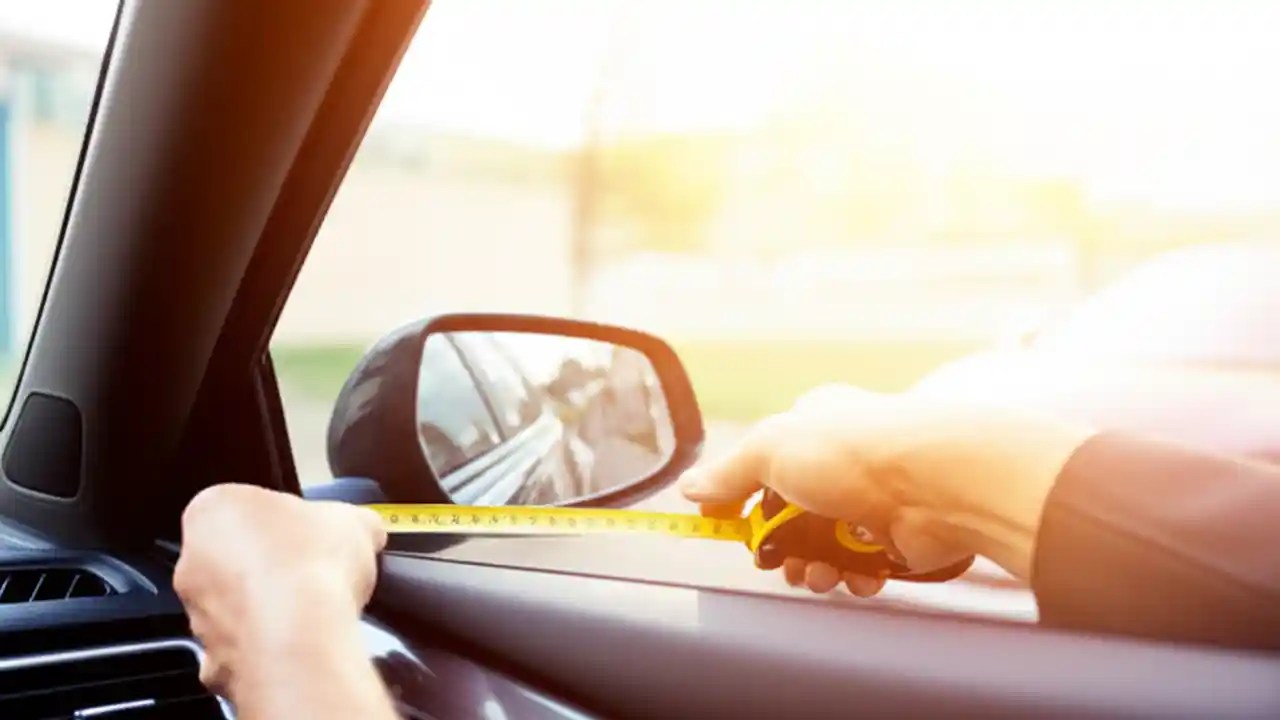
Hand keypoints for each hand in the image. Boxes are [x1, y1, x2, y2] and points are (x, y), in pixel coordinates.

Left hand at [174, 484, 390, 716]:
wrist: (302, 635)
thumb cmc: (313, 563)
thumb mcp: (353, 519)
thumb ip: (351, 520)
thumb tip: (365, 529)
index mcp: (214, 510)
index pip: (246, 508)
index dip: (283, 522)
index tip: (310, 535)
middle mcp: (191, 562)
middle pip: (232, 557)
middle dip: (267, 565)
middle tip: (310, 573)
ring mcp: (197, 615)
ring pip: (232, 606)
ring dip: (263, 608)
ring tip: (310, 613)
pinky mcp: (211, 661)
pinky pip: (237, 652)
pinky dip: (263, 651)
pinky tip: (296, 647)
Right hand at [680, 385, 1093, 595]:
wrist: (941, 484)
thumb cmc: (857, 452)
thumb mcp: (771, 449)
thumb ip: (728, 472)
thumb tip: (691, 487)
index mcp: (813, 424)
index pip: (763, 461)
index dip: (738, 495)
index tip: (721, 522)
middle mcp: (844, 459)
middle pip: (789, 513)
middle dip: (778, 545)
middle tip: (776, 560)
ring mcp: (872, 499)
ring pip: (823, 545)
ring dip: (813, 567)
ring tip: (818, 573)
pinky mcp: (898, 536)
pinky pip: (861, 566)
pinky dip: (852, 578)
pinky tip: (854, 576)